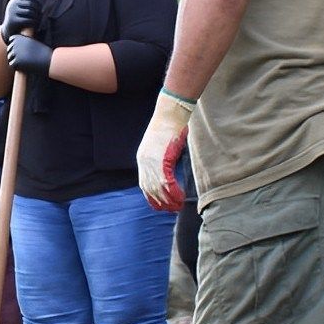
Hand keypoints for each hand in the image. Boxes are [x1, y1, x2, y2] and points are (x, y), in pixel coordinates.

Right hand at [4, 0, 41, 35]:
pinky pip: (28, 20)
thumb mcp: (20, 8)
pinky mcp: (13, 21)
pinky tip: (36, 26)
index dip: (36, 1)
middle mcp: (12, 4)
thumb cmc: (16, 18)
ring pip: (30, 12)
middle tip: (41, 14)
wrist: (8, 31)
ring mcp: (12, 12)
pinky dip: (34, 23)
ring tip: (39, 20)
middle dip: (38, 9)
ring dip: (37, 16)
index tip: (40, 8)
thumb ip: (26, 1)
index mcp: (14, 0)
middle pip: (31, 4)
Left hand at [5, 34, 51, 75]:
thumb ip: (24, 41)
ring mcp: (15, 52)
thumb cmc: (43, 52)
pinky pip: (12, 65)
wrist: (50, 60)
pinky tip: (27, 65)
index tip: (25, 49)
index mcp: (20, 36)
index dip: (16, 46)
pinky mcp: (16, 61)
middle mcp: (16, 43)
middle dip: (15, 54)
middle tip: (27, 57)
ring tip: (28, 61)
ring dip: (16, 61)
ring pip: (10, 58)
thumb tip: (15, 41)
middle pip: (9, 49)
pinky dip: (18, 67)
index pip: (11, 40)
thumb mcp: (33, 43)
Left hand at [136, 91, 192, 210]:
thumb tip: (167, 168)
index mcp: (143, 159)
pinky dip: (173, 192)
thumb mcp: (161, 146)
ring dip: (168, 200)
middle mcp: (144, 162)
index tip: (160, 206)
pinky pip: (166, 182)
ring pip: (158, 189)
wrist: (170, 113)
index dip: (152, 197)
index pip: (144, 185)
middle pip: (150, 189)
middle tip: (172, 210)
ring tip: (177, 207)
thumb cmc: (169, 127)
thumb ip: (162, 158)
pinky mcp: (162, 159)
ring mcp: (152, 161)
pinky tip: (180, 197)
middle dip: (161, 202)